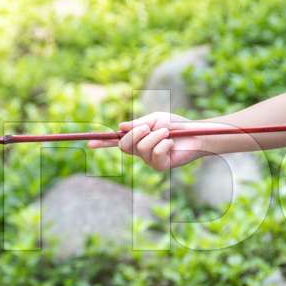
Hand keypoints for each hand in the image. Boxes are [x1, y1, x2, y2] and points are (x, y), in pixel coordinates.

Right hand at [90, 110, 209, 171]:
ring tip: (166, 133)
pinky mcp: (160, 166)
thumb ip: (138, 124)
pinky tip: (171, 144)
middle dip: (136, 134)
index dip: (102, 143)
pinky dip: (163, 144)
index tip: (90, 144)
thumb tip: (121, 127)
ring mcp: (149, 160)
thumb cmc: (176, 126)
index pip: (116, 142)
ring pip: (141, 148)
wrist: (195, 134)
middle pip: (124, 146)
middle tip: (149, 127)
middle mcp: (140, 151)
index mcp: (137, 139)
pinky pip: (154, 154)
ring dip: (154, 136)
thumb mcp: (155, 119)